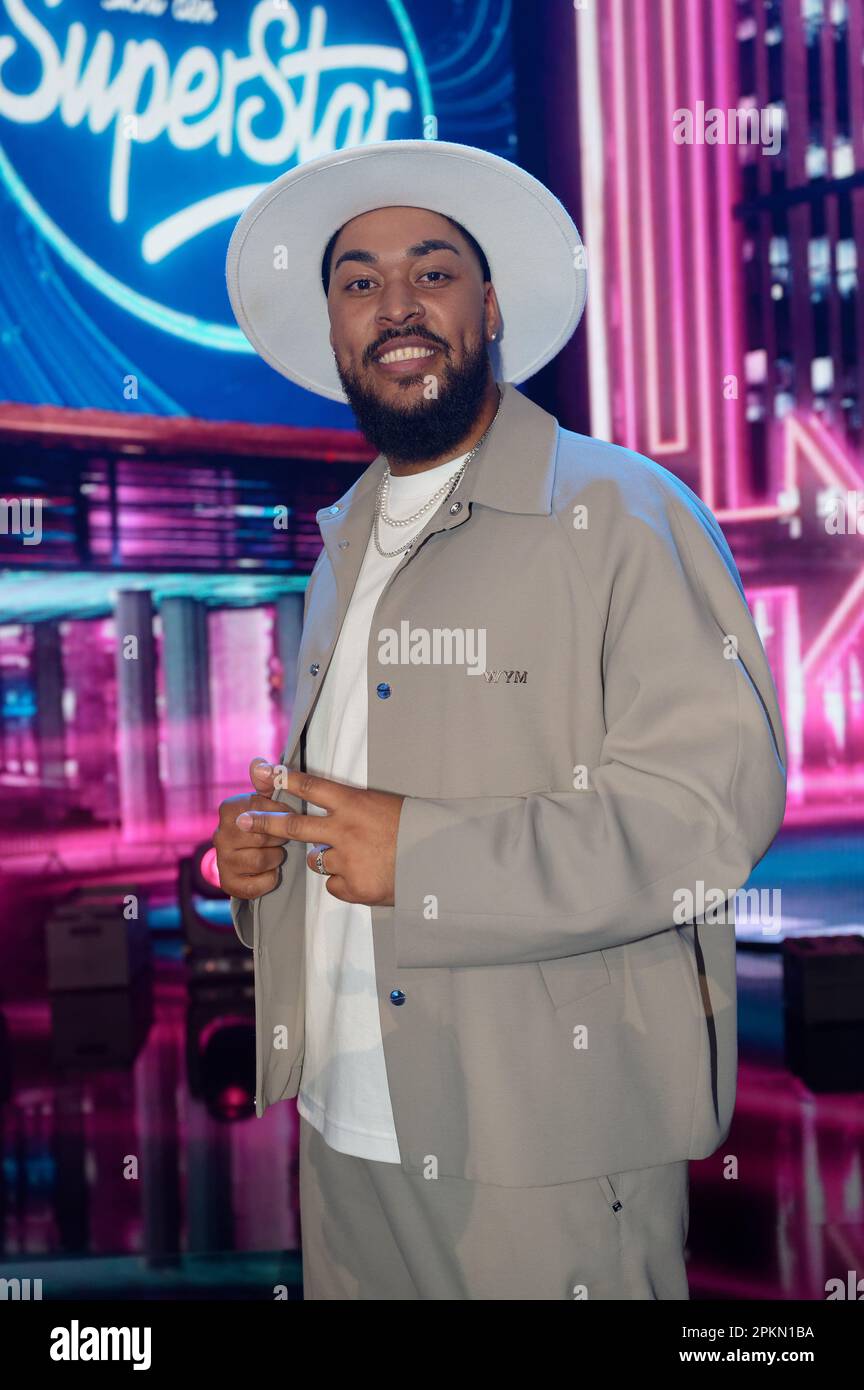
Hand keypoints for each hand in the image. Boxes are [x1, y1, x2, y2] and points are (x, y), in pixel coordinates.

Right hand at [211, 757, 293, 901]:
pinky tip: (270, 872)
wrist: (246, 857)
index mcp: (229, 809)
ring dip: (276, 858)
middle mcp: (220, 834)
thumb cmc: (263, 823)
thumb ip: (267, 780)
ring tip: (275, 853)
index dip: (282, 813)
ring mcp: (222, 860)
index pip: (263, 808)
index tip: (288, 815)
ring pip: (263, 860)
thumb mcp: (266, 800)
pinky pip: (258, 884)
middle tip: (281, 837)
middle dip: (279, 837)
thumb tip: (258, 763)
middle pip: (265, 835)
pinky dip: (269, 879)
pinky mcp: (228, 883)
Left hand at [234, 762, 404, 906]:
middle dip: (264, 822)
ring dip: (328, 859)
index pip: (312, 786)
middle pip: (294, 824)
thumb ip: (355, 810)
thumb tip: (332, 812)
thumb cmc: (417, 829)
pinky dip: (344, 882)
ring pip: (317, 861)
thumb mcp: (385, 806)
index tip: (262, 771)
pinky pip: (334, 885)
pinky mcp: (352, 887)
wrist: (440, 863)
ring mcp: (346, 860)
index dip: (284, 778)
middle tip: (240, 821)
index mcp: (355, 804)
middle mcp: (344, 830)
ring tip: (358, 856)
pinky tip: (366, 876)